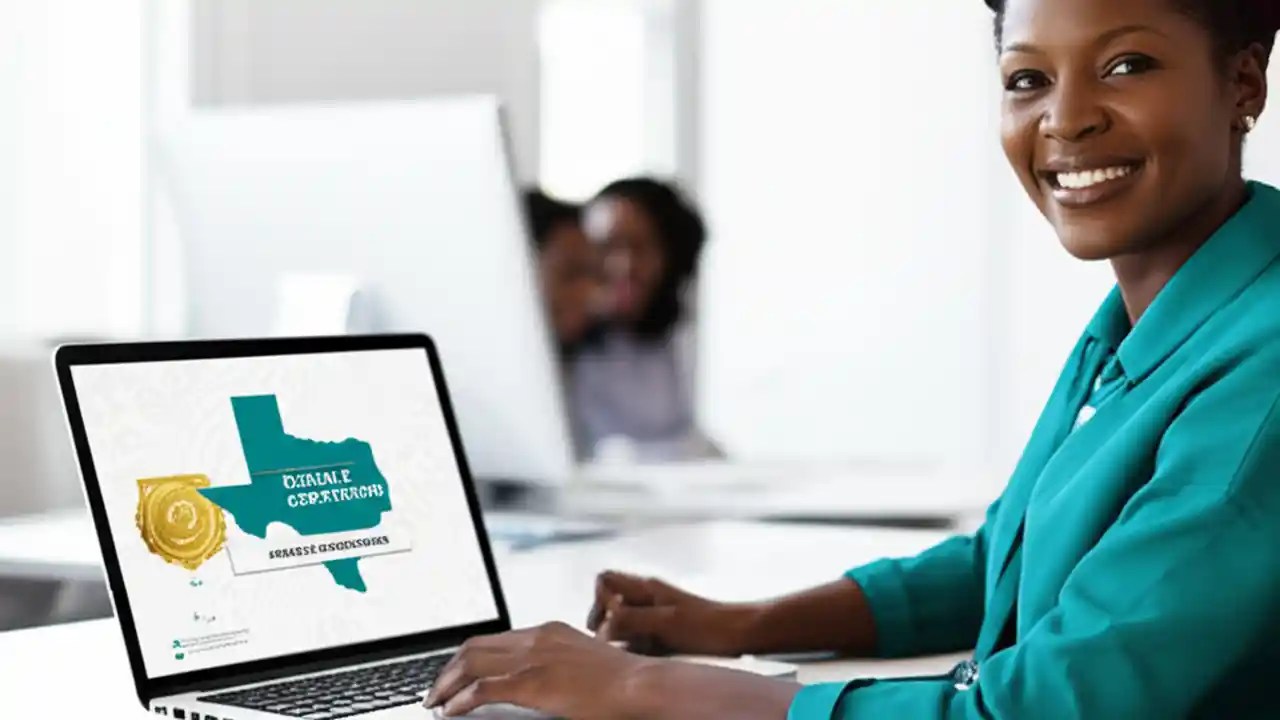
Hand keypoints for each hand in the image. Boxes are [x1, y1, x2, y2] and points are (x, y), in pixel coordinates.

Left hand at [424, 622, 652, 717]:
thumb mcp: (585, 662)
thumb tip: (546, 680)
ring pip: (471, 663)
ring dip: (446, 684)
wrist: (640, 685)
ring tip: (435, 702)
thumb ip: (561, 664)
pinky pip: (483, 689)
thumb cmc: (622, 681)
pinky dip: (461, 699)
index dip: (468, 657)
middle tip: (436, 691)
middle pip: (475, 646)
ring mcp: (533, 658)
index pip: (495, 638)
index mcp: (548, 631)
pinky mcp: (533, 682)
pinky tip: (451, 711)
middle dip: (448, 669)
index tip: (456, 674)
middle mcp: (536, 638)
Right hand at [586, 571, 757, 656]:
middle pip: (609, 601)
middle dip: (607, 623)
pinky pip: (638, 636)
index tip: (612, 620)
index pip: (604, 579)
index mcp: (646, 587)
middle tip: (621, 639)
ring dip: (624, 637)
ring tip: (641, 648)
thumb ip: (630, 620)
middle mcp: (648, 595)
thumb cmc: (708, 626)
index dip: (599, 601)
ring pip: (623, 622)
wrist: (740, 633)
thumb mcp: (665, 622)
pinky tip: (652, 654)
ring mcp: (656, 612)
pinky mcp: (664, 630)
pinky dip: (637, 647)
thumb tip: (604, 626)